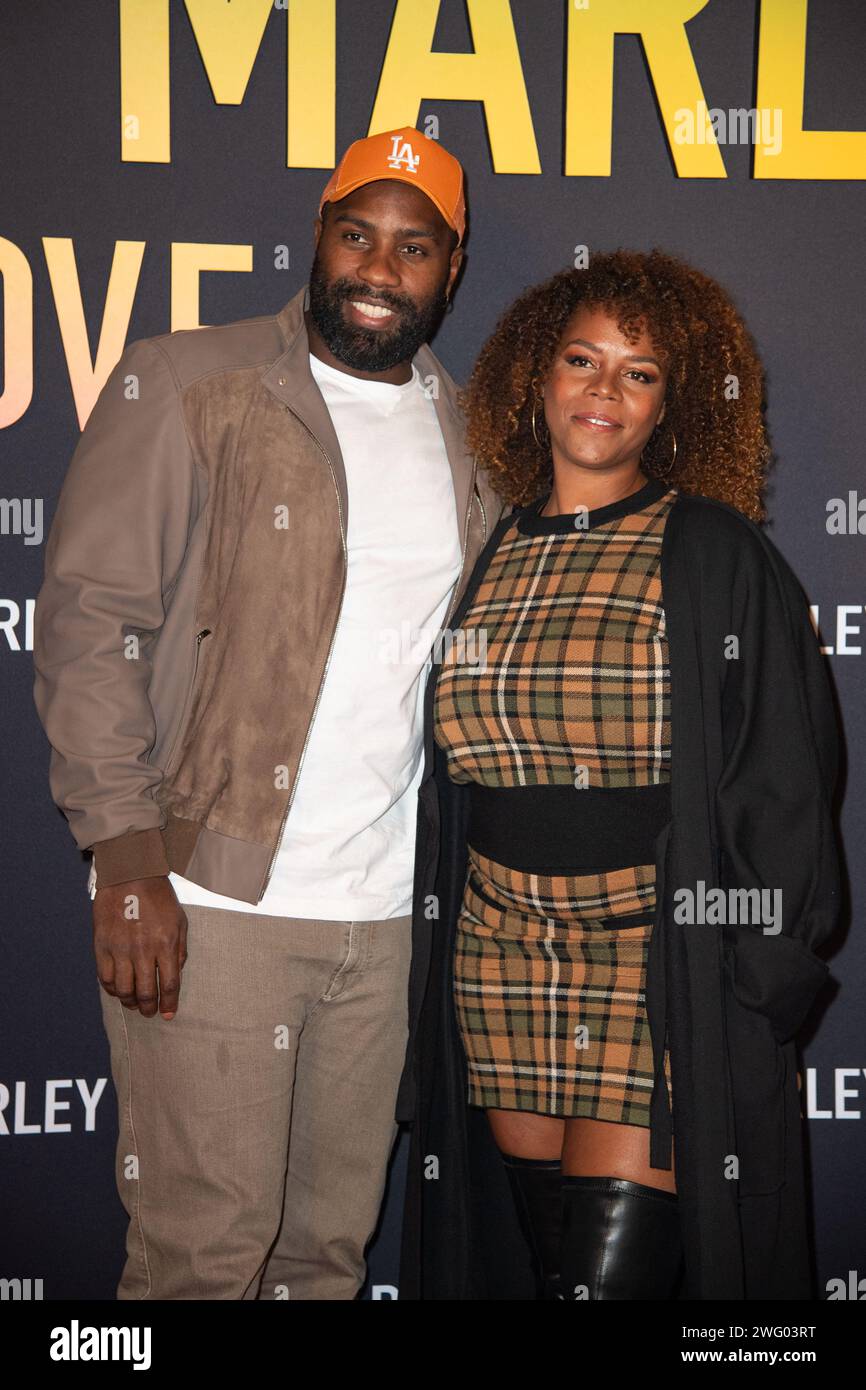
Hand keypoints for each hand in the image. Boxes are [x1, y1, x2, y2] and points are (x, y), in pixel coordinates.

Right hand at [93, 876, 187, 1019]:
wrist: (130, 876)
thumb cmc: (158, 898)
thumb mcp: (179, 921)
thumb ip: (180, 950)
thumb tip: (176, 974)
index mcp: (166, 944)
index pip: (169, 984)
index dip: (169, 1003)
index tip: (169, 1014)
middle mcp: (143, 950)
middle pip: (145, 992)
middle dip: (149, 1007)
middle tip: (149, 1012)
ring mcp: (120, 949)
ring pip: (123, 990)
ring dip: (130, 1002)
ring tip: (134, 1004)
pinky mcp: (102, 946)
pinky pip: (105, 977)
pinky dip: (112, 989)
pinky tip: (118, 990)